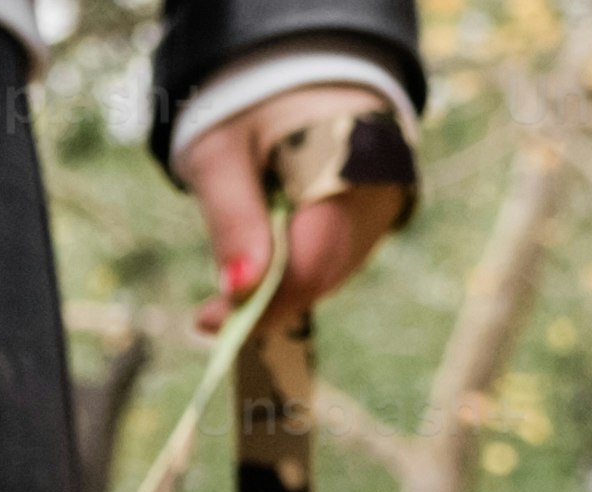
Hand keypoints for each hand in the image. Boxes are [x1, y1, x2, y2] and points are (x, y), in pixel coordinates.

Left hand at [182, 82, 407, 330]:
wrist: (296, 72)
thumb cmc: (249, 108)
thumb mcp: (221, 154)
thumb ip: (232, 219)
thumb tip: (239, 291)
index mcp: (346, 157)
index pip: (311, 258)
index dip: (263, 302)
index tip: (207, 319)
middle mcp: (379, 184)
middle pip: (324, 270)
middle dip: (267, 301)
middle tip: (212, 314)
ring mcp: (384, 199)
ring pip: (333, 270)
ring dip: (282, 288)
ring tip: (236, 281)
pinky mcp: (377, 211)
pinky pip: (339, 256)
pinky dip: (300, 269)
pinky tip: (266, 261)